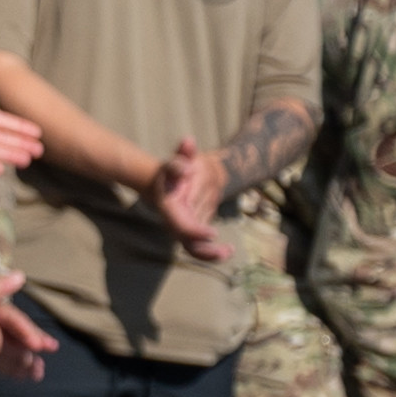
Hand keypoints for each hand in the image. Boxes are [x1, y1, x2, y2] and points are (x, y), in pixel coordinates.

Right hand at [149, 134, 228, 260]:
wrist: (166, 181)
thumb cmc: (173, 170)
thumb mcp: (178, 159)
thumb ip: (182, 154)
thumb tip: (188, 142)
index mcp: (169, 208)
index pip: (181, 225)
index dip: (195, 232)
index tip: (212, 233)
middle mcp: (173, 222)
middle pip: (187, 243)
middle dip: (206, 250)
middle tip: (226, 250)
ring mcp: (181, 228)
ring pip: (194, 249)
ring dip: (211, 254)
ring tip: (229, 251)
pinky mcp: (190, 230)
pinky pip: (199, 246)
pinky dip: (212, 250)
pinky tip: (228, 249)